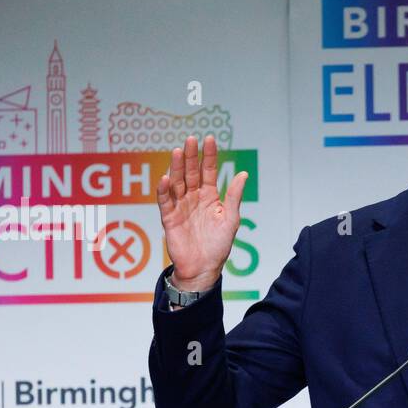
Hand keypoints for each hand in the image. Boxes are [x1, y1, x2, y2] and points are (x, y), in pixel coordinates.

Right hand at [156, 134, 247, 290]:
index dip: (209, 156)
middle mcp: (193, 197)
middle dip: (191, 156)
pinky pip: (165, 201)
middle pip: (191, 172)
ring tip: (177, 151)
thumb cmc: (219, 245)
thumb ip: (234, 197)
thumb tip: (243, 174)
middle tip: (190, 139)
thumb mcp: (231, 219)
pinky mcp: (169, 217)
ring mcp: (180, 206)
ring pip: (177, 182)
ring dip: (176, 167)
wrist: (203, 268)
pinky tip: (166, 178)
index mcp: (210, 196)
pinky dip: (164, 190)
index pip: (208, 171)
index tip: (209, 139)